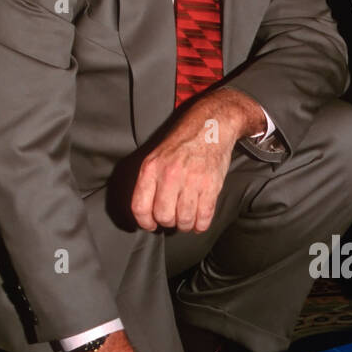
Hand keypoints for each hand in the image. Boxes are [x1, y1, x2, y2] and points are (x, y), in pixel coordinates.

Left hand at [131, 88, 266, 232]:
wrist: (211, 126)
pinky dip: (201, 225)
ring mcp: (192, 181)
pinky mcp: (211, 186)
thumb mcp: (157, 156)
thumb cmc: (184, 142)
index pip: (140, 207)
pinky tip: (200, 222)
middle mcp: (170, 175)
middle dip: (169, 223)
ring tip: (188, 220)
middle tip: (174, 219)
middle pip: (163, 216)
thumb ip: (149, 181)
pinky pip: (204, 217)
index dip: (145, 222)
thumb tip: (146, 210)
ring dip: (186, 225)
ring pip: (184, 220)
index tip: (151, 225)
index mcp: (152, 168)